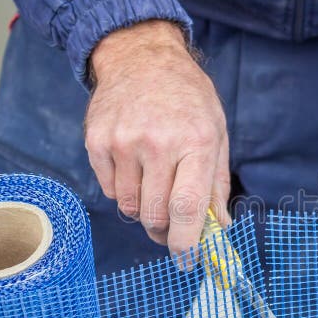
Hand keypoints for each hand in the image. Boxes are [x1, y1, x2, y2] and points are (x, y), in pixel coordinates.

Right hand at [85, 20, 230, 259]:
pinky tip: (134, 164)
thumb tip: (220, 227)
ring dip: (144, 208)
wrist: (140, 57)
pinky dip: (124, 189)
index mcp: (197, 141)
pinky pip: (111, 190)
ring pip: (131, 207)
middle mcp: (158, 142)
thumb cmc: (186, 98)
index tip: (188, 261)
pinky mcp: (97, 142)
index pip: (188, 207)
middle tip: (170, 228)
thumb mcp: (216, 131)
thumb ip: (217, 183)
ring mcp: (123, 142)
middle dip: (164, 232)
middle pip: (155, 215)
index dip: (187, 243)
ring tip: (153, 180)